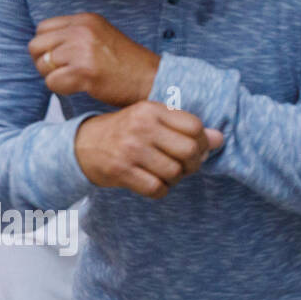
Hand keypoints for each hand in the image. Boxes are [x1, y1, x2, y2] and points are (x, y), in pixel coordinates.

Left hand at [29, 13, 159, 107]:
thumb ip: (75, 34)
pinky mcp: (83, 72)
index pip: (43, 28)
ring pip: (42, 65)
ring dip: (55, 76)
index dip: (48, 46)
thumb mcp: (102, 35)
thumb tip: (44, 46)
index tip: (62, 57)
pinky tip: (81, 87)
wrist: (153, 78)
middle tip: (65, 71)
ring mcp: (82, 50)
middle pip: (36, 46)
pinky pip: (52, 82)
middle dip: (45, 62)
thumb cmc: (129, 64)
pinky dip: (63, 89)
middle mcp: (82, 31)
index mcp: (86, 19)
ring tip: (77, 79)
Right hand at [74, 101, 223, 199]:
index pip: (194, 127)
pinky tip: (155, 183)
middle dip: (194, 163)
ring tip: (168, 174)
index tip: (197, 149)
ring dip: (177, 178)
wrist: (81, 145)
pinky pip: (156, 188)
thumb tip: (219, 139)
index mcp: (151, 110)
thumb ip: (184, 127)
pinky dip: (161, 189)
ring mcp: (130, 150)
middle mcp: (141, 127)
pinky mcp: (121, 172)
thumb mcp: (152, 120)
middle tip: (186, 165)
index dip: (203, 142)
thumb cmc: (125, 132)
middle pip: (189, 150)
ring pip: (175, 172)